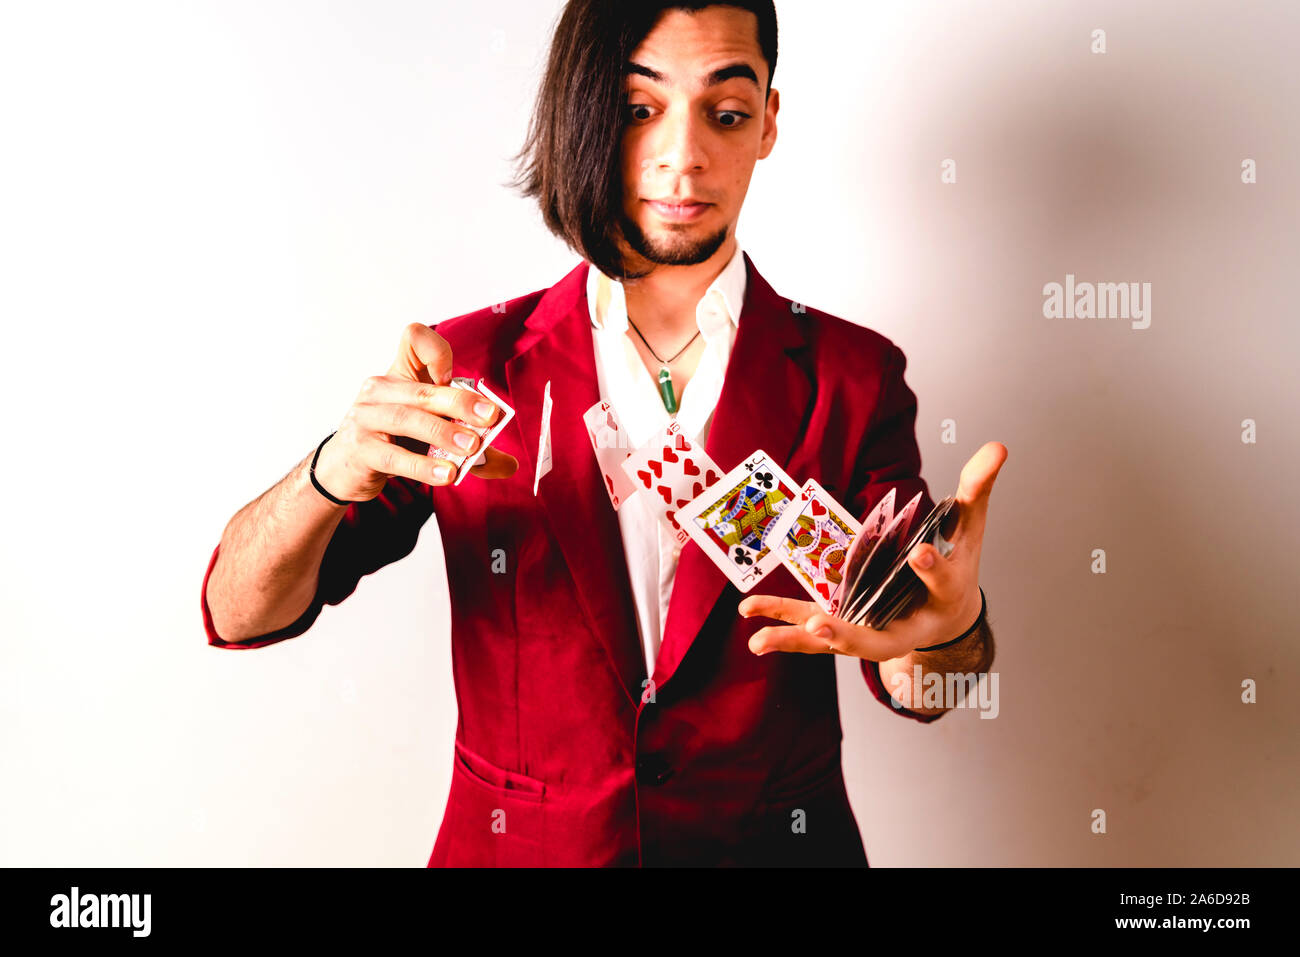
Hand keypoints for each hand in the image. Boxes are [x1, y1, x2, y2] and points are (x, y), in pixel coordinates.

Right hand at [313, 322, 519, 501]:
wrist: (344, 468)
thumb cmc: (392, 440)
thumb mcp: (431, 435)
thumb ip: (470, 447)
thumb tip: (510, 463)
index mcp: (402, 375)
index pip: (413, 339)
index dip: (435, 351)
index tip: (451, 375)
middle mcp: (381, 388)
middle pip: (424, 388)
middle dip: (461, 403)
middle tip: (490, 419)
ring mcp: (366, 416)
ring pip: (409, 419)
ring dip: (444, 432)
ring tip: (472, 449)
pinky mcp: (360, 448)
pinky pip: (394, 456)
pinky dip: (423, 466)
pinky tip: (446, 475)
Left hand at [738, 441, 1006, 660]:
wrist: (947, 616)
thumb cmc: (957, 564)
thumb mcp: (970, 526)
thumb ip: (978, 487)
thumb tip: (998, 445)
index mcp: (944, 593)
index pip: (941, 580)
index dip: (932, 568)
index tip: (920, 552)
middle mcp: (907, 622)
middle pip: (880, 637)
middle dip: (851, 634)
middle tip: (823, 626)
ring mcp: (872, 629)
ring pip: (836, 641)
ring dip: (799, 639)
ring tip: (758, 641)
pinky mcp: (846, 626)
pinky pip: (813, 630)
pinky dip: (783, 626)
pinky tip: (750, 620)